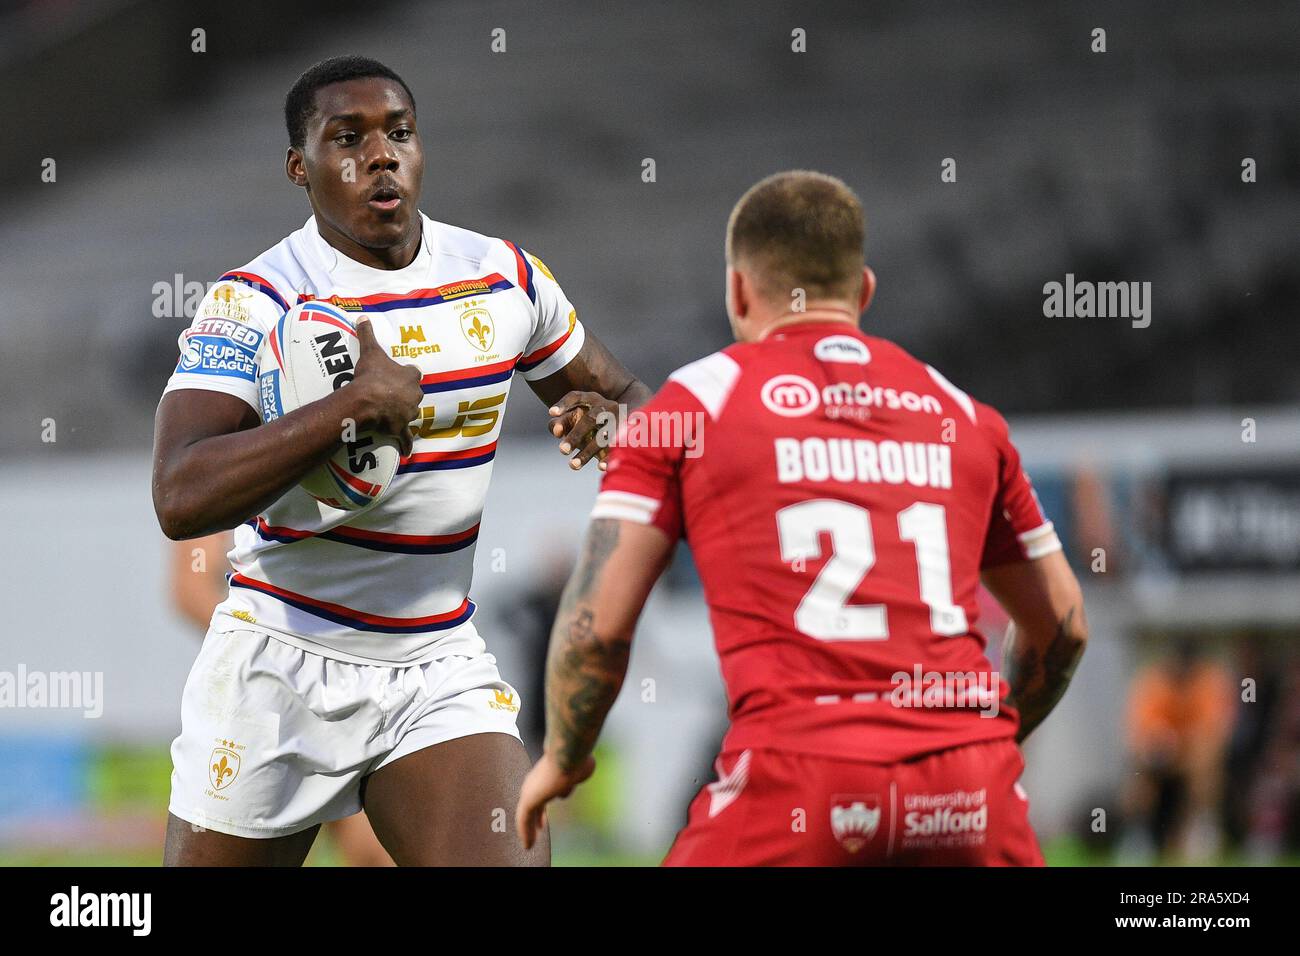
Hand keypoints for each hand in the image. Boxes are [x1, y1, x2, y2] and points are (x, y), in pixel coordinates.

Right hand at [351, 318, 422, 456]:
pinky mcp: (401, 428)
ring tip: (392, 414)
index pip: (413, 373)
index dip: (406, 374)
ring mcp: (409, 413)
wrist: (367, 400)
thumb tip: (362, 317)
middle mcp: (414, 395)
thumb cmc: (371, 375)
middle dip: (406, 395)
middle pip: (414, 394)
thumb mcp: (370, 351)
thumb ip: (367, 334)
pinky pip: (406, 437)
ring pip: (410, 413)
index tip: (397, 376)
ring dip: (404, 414)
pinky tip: (407, 451)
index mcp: (410, 376)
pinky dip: (406, 444)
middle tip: (392, 395)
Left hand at [515, 751, 595, 849]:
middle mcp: (536, 780)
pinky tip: (527, 845)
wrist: (568, 755)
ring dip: (529, 828)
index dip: (550, 800)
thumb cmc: (577, 760)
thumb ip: (575, 779)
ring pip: (527, 814)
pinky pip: (524, 820)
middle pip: (535, 802)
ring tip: (529, 843)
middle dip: (537, 816)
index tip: (551, 810)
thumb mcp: (581, 771)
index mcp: (548, 772)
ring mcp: (530, 790)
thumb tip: (568, 789)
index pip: (546, 790)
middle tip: (540, 827)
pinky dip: (525, 833)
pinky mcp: (527, 800)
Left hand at [549, 390, 619, 470]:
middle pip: (590, 420)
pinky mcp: (625, 437)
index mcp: (590, 399)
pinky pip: (617, 448)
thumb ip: (559, 423)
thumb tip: (556, 432)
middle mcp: (605, 407)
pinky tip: (601, 467)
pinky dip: (609, 458)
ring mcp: (618, 421)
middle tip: (562, 450)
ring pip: (602, 436)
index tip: (551, 413)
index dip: (564, 404)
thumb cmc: (586, 422)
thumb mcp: (573, 419)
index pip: (575, 397)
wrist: (618, 423)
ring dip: (588, 451)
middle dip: (576, 435)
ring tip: (573, 465)